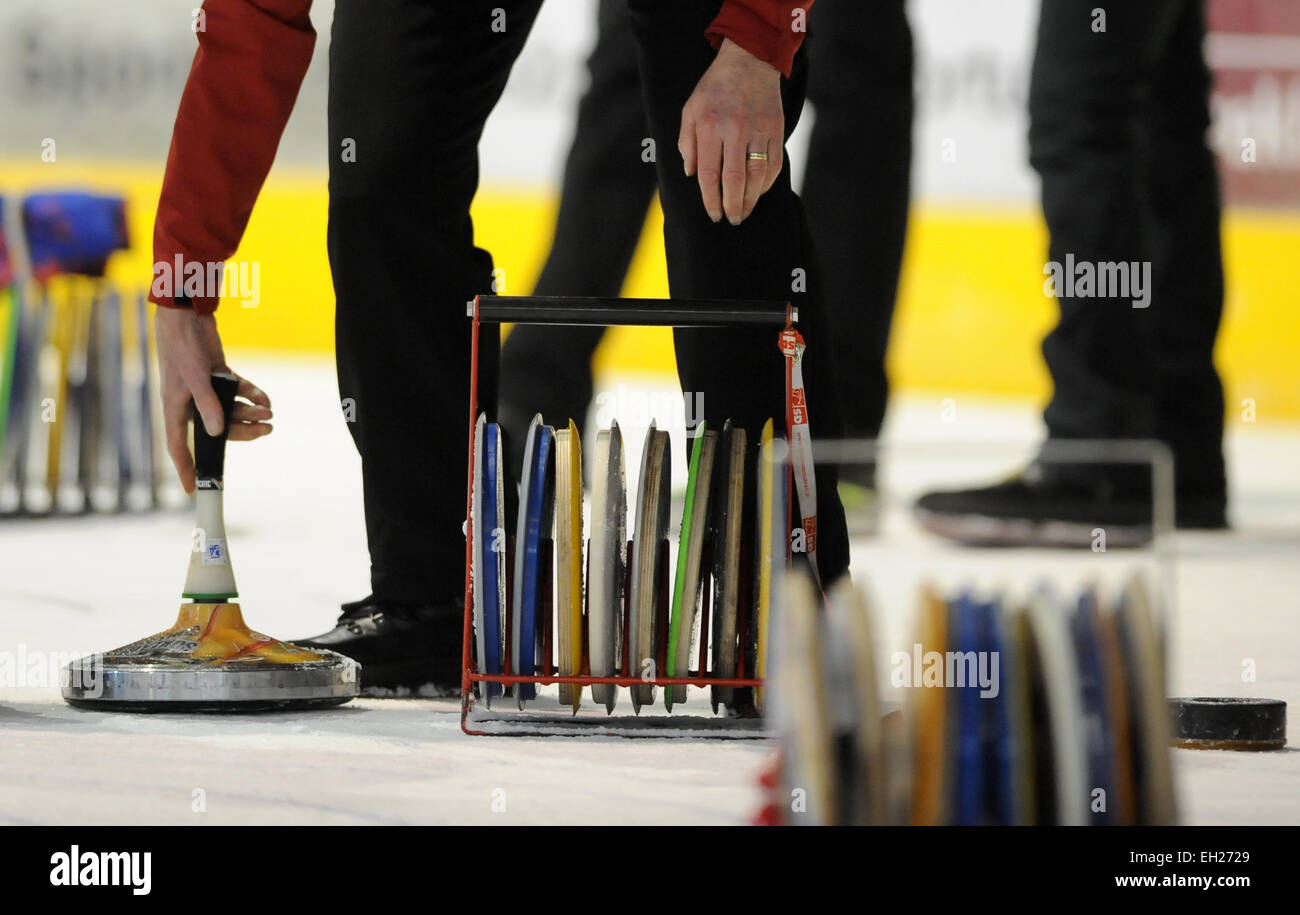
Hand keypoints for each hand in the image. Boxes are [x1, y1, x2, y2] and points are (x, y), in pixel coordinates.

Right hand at [154, 306, 272, 492]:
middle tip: (267, 430)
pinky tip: (265, 399)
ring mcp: (205, 390)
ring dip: (251, 413)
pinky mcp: (217, 376)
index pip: (179, 446)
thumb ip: (208, 405)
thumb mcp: (196, 377)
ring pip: (231, 411)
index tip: (193, 489)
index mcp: (176, 408)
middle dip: (242, 432)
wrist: (186, 316)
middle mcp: (190, 403)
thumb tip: (218, 433)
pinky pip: (237, 392)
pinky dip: (252, 395)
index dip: (186, 468)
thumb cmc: (183, 347)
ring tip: (270, 413)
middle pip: (218, 429)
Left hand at [679, 38, 783, 225]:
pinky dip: (767, 183)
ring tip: (745, 212)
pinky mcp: (775, 129)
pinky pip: (774, 163)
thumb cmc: (715, 88)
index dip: (711, 199)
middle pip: (734, 179)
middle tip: (731, 220)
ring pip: (757, 175)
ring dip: (751, 199)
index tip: (713, 214)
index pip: (709, 173)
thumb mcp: (691, 110)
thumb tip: (691, 173)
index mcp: (709, 127)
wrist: (749, 61)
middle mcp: (734, 130)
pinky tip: (759, 192)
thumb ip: (687, 142)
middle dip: (732, 205)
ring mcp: (758, 130)